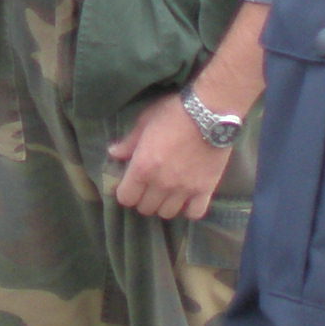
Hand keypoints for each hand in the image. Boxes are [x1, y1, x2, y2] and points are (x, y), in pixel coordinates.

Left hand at [106, 95, 228, 220]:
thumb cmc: (174, 112)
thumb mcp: (145, 121)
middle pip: (146, 208)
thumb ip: (129, 141)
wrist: (211, 111)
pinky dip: (189, 209)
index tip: (130, 184)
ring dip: (164, 205)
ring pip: (167, 213)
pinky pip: (194, 213)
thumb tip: (113, 153)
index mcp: (142, 168)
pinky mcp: (205, 189)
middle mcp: (161, 184)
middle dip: (144, 199)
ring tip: (168, 193)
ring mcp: (184, 189)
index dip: (126, 192)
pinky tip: (188, 199)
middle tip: (149, 187)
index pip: (126, 198)